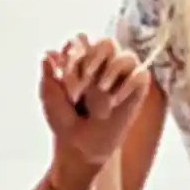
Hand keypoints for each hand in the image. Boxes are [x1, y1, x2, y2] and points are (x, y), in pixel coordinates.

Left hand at [40, 34, 150, 163]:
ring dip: (113, 69)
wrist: (81, 148)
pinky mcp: (135, 92)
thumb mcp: (50, 101)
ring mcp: (120, 78)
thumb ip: (48, 77)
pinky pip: (142, 75)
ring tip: (102, 90)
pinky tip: (115, 101)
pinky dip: (129, 84)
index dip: (75, 54)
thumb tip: (47, 54)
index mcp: (80, 62)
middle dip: (95, 57)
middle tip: (85, 79)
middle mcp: (102, 66)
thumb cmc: (64, 122)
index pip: (82, 41)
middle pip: (106, 42)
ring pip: (127, 55)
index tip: (66, 76)